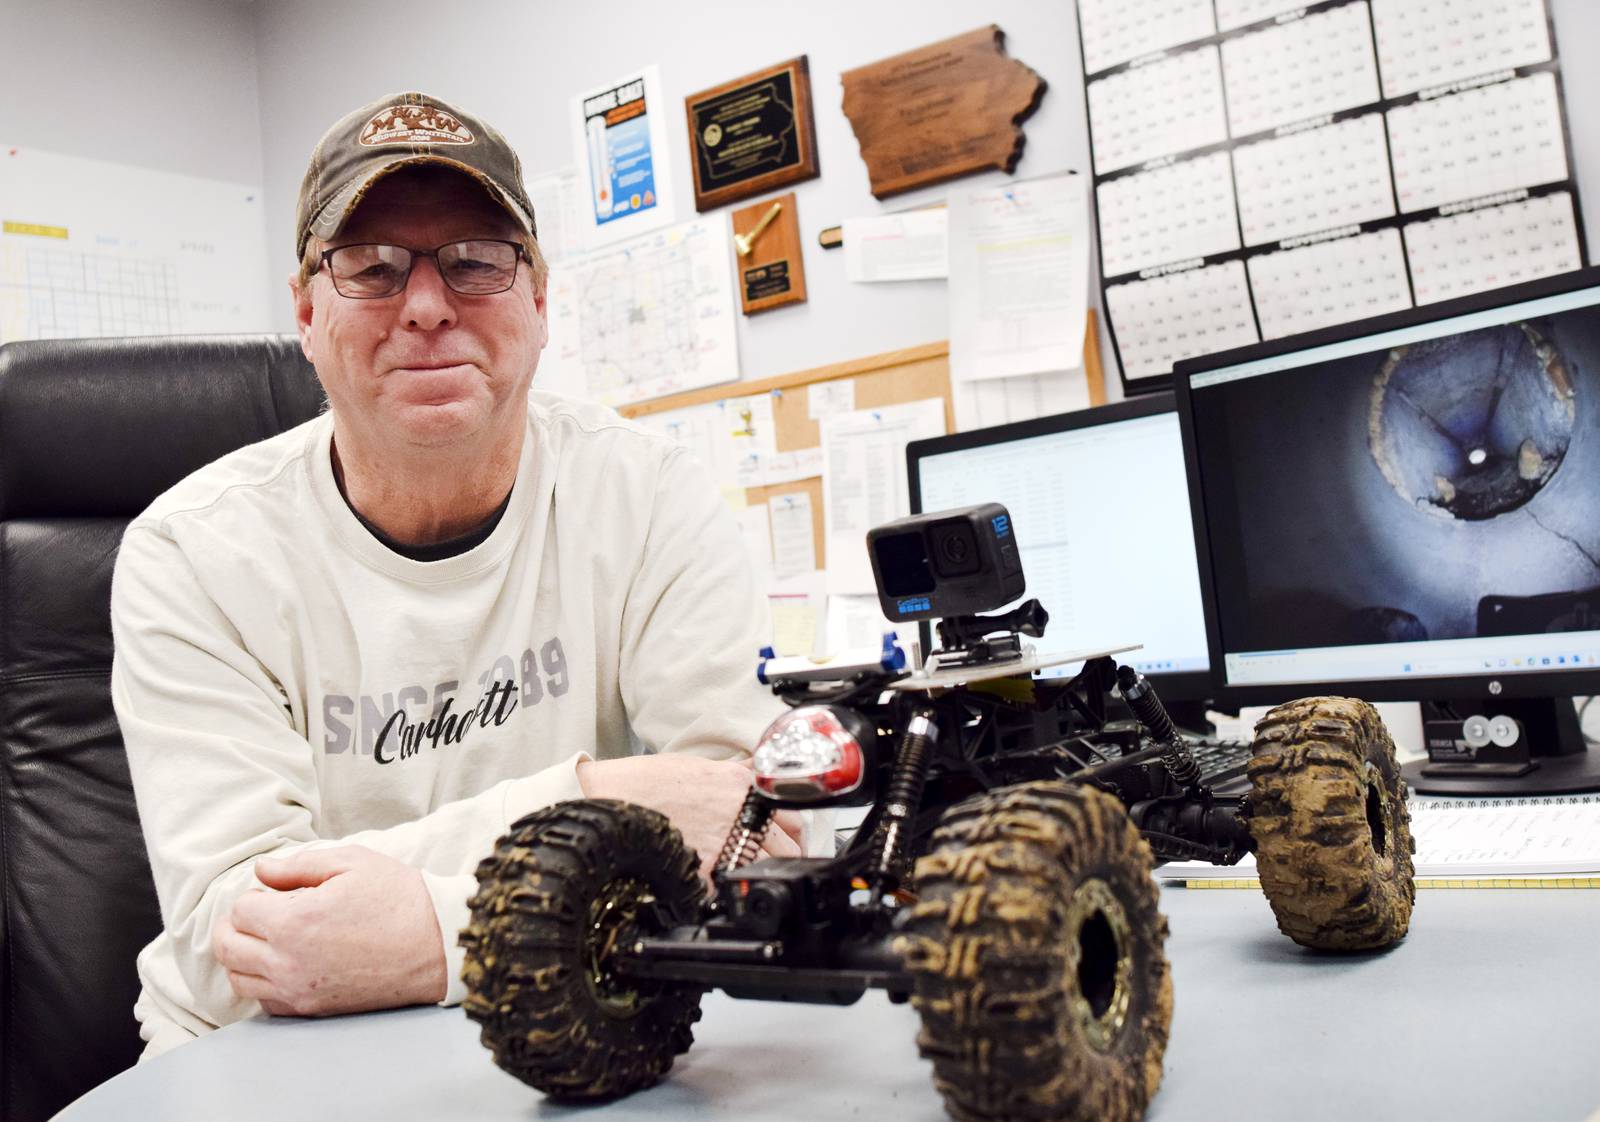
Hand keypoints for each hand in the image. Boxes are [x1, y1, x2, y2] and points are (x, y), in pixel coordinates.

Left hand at [212, 845, 446, 1016]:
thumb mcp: (353, 862)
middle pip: (228, 947)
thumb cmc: (399, 898)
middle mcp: (287, 962)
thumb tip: (261, 871)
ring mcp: (299, 990)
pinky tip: (284, 965)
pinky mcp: (313, 1009)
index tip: (274, 892)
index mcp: (294, 921)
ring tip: (266, 939)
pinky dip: (263, 984)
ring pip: (239, 980)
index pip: (241, 910)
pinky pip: (266, 1003)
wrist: (437, 944)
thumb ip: (299, 866)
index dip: (255, 895)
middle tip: (256, 913)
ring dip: (243, 956)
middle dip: (233, 925)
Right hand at [576, 755, 801, 875]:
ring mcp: (724, 840)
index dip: (796, 833)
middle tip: (785, 867)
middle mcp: (739, 810)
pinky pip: (731, 886)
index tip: (794, 842)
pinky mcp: (705, 866)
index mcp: (740, 784)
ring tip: (756, 881)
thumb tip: (751, 775)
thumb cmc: (646, 781)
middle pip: (788, 845)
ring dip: (763, 875)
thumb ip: (732, 776)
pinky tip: (724, 890)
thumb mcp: (699, 767)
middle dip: (790, 857)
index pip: (791, 813)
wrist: (610, 797)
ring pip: (766, 867)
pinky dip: (729, 891)